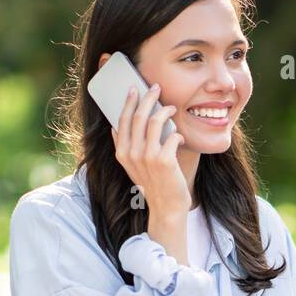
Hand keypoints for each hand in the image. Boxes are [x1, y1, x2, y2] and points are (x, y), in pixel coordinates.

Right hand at [112, 83, 189, 245]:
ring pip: (155, 122)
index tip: (134, 89)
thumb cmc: (153, 184)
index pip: (122, 120)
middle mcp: (132, 153)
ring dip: (165, 111)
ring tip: (172, 108)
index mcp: (122, 153)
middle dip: (148, 98)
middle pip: (138, 116)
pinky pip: (172, 136)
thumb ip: (124, 148)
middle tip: (156, 87)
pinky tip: (180, 139)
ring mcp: (148, 157)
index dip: (129, 102)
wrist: (166, 207)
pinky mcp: (164, 161)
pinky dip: (177, 134)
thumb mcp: (131, 167)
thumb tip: (115, 127)